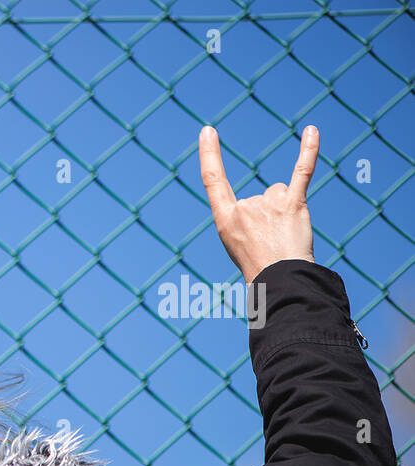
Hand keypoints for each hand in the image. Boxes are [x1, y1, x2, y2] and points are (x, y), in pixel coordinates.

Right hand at [199, 125, 317, 282]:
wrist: (279, 280)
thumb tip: (276, 190)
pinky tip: (312, 130)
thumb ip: (249, 215)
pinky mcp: (293, 203)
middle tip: (271, 245)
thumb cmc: (259, 266)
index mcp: (224, 217)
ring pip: (280, 195)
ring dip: (287, 212)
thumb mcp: (239, 242)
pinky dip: (309, 150)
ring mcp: (268, 203)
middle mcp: (244, 206)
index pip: (212, 179)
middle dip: (271, 218)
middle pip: (262, 197)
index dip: (209, 154)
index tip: (208, 132)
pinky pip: (303, 170)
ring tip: (286, 237)